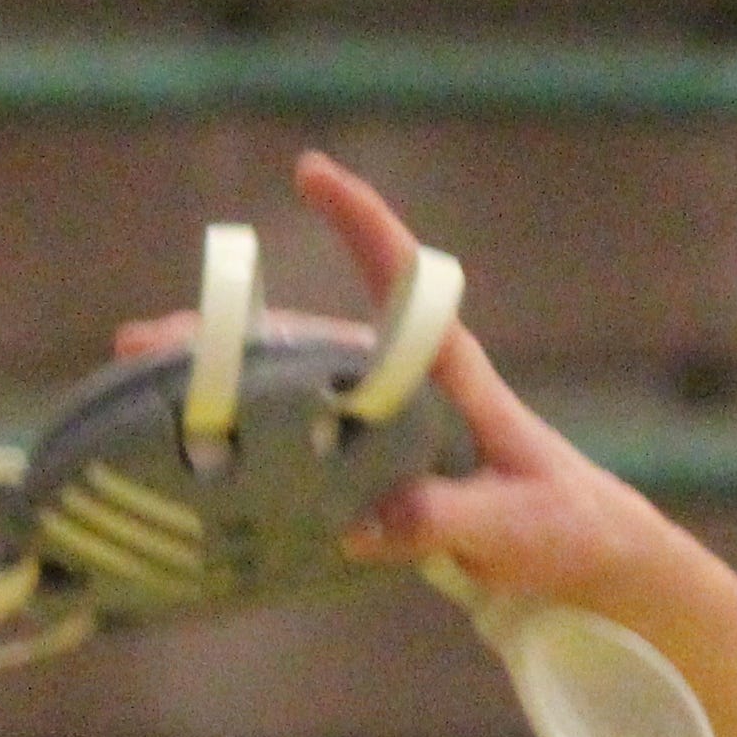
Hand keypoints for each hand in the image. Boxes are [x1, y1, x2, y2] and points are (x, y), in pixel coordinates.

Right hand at [166, 151, 736, 639]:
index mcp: (456, 382)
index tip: (313, 172)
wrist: (596, 563)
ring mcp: (392, 429)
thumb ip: (447, 519)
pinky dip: (249, 442)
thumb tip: (363, 524)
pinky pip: (304, 445)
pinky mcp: (381, 471)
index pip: (408, 288)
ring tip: (140, 385)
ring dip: (223, 384)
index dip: (366, 227)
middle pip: (311, 342)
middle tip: (143, 341)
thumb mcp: (518, 528)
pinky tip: (190, 455)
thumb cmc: (570, 530)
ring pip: (295, 389)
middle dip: (230, 331)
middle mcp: (413, 391)